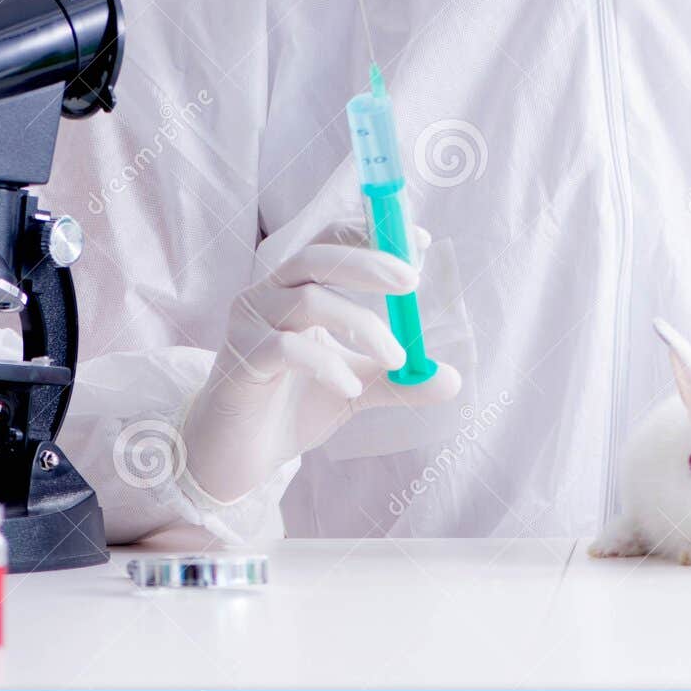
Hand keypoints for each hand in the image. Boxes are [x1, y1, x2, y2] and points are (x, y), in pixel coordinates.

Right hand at [180, 230, 460, 503]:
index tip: (421, 240)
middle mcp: (268, 294)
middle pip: (317, 256)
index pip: (332, 241)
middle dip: (369, 262)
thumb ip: (398, 378)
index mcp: (296, 287)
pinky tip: (349, 387)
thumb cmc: (293, 406)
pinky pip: (285, 348)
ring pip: (308, 299)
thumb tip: (451, 379)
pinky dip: (326, 364)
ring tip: (396, 359)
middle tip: (412, 282)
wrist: (239, 457)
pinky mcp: (239, 360)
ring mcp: (249, 324)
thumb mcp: (356, 387)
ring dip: (362, 324)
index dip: (373, 233)